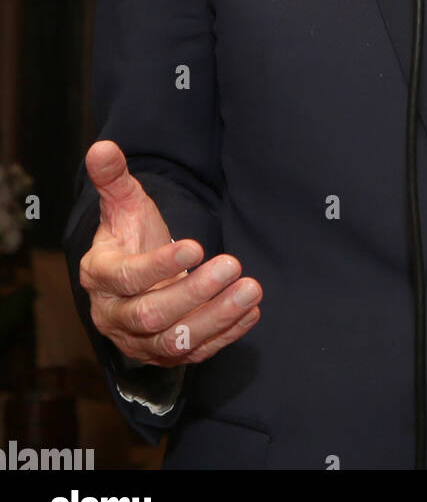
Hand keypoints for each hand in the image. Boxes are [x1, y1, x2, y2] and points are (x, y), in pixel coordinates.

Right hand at [79, 140, 261, 367]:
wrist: (133, 278)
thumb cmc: (130, 237)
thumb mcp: (122, 205)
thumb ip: (113, 179)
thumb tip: (102, 146)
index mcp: (101, 276)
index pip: (127, 277)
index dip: (160, 266)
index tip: (197, 246)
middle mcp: (115, 316)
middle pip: (152, 314)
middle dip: (195, 292)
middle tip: (232, 264)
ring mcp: (140, 341)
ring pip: (176, 340)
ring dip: (217, 316)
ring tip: (251, 289)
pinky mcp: (166, 355)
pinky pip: (196, 352)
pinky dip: (226, 334)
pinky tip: (251, 312)